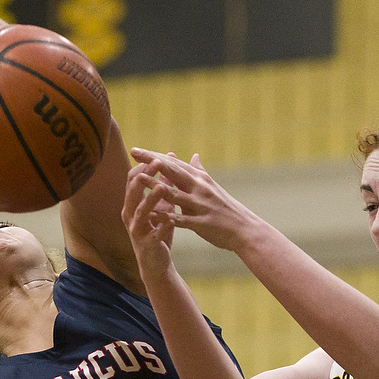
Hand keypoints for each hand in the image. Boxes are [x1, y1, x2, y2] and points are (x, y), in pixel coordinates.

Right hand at [122, 158, 182, 281]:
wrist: (157, 263)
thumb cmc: (158, 231)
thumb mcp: (162, 205)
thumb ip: (165, 184)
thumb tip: (170, 158)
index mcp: (132, 204)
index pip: (133, 180)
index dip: (144, 167)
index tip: (157, 155)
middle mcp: (130, 216)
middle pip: (133, 192)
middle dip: (144, 177)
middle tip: (157, 163)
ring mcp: (137, 231)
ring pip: (141, 212)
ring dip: (151, 199)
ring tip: (162, 187)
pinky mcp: (147, 245)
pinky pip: (154, 235)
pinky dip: (162, 227)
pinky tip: (171, 220)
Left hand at [128, 149, 263, 252]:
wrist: (245, 229)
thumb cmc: (226, 208)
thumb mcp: (212, 186)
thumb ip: (199, 171)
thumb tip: (194, 156)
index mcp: (200, 179)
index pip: (174, 163)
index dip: (154, 156)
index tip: (137, 150)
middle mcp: (200, 188)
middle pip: (172, 171)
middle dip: (152, 161)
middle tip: (133, 152)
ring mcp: (200, 205)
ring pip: (174, 194)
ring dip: (155, 186)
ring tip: (137, 179)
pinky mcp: (201, 223)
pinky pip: (180, 219)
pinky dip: (166, 217)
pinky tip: (151, 215)